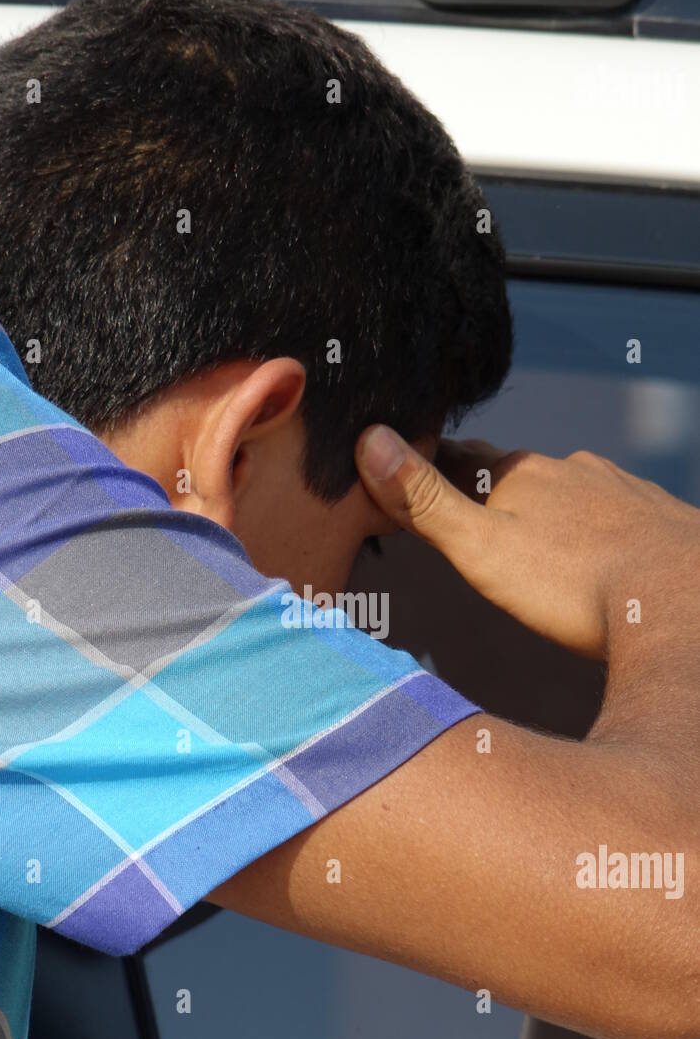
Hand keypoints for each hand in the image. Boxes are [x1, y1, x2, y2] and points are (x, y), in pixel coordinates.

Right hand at [355, 426, 697, 660]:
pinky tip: (598, 552)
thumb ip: (425, 501)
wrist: (678, 598)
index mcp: (516, 476)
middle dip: (492, 492)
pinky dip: (597, 528)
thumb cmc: (574, 585)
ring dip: (548, 509)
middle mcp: (568, 470)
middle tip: (471, 515)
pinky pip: (614, 514)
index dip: (431, 469)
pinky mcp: (653, 515)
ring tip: (535, 540)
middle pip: (514, 473)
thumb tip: (369, 441)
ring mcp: (616, 488)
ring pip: (568, 490)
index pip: (457, 460)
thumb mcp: (480, 549)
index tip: (409, 474)